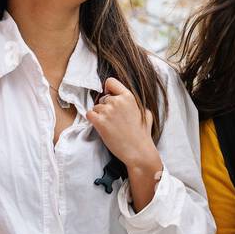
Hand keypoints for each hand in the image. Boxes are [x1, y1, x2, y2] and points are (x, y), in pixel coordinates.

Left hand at [85, 77, 161, 210]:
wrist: (138, 151)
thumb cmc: (142, 134)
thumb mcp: (145, 113)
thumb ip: (136, 104)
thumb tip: (129, 102)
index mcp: (128, 97)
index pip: (111, 82)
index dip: (108, 89)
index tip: (108, 95)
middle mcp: (117, 101)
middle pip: (102, 98)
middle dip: (105, 107)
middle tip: (113, 119)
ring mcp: (108, 111)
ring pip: (95, 107)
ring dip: (99, 116)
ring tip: (110, 126)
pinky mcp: (100, 122)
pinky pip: (89, 114)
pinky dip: (93, 120)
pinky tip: (102, 127)